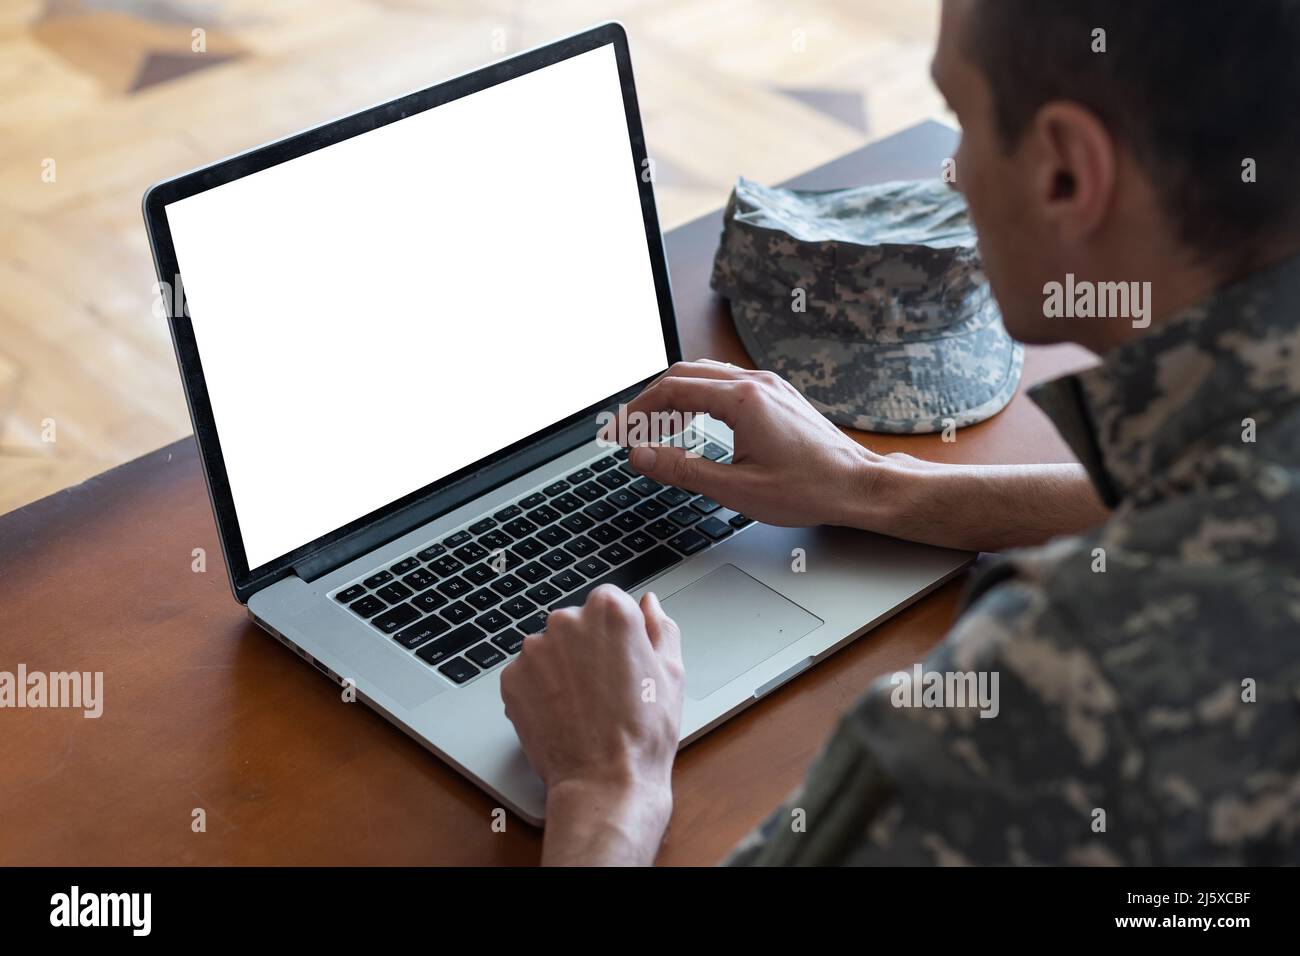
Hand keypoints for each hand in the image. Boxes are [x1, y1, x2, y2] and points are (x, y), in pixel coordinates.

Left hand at [500, 585, 683, 864]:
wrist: (604, 781)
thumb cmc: (644, 732)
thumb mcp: (671, 673)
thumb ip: (659, 628)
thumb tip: (650, 603)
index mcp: (609, 611)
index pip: (607, 603)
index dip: (617, 634)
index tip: (622, 661)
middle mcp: (566, 620)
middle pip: (575, 624)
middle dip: (585, 649)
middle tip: (604, 689)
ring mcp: (534, 650)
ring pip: (548, 649)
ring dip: (560, 668)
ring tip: (581, 706)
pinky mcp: (511, 678)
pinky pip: (526, 675)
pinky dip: (538, 691)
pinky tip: (560, 714)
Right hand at [605, 360, 879, 526]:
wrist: (857, 484)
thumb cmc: (807, 490)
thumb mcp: (736, 489)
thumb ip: (683, 469)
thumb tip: (641, 456)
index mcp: (742, 400)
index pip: (672, 391)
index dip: (637, 411)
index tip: (618, 432)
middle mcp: (755, 382)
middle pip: (684, 374)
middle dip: (650, 400)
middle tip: (629, 430)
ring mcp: (768, 384)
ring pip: (705, 373)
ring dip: (674, 394)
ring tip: (655, 427)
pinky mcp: (776, 394)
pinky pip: (726, 380)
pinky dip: (698, 395)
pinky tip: (693, 419)